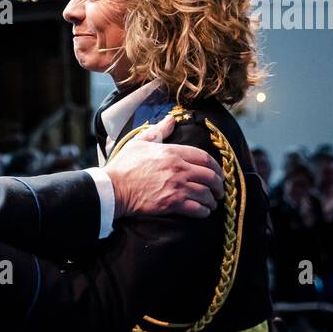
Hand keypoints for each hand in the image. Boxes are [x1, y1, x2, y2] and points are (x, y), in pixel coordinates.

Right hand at [104, 115, 222, 218]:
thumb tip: (171, 119)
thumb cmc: (124, 165)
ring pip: (206, 193)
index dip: (216, 166)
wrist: (113, 188)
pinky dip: (203, 211)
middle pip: (210, 176)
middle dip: (219, 185)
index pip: (204, 157)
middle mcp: (179, 169)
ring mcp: (176, 186)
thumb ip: (158, 131)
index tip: (218, 173)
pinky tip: (203, 212)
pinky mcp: (172, 203)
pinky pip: (197, 208)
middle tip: (219, 190)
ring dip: (212, 200)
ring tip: (212, 203)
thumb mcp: (140, 142)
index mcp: (173, 152)